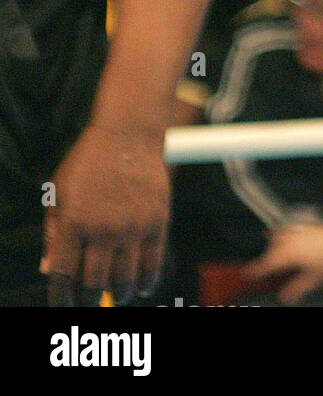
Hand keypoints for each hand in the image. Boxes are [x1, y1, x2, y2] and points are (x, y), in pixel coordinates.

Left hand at [43, 124, 169, 305]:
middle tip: (90, 302)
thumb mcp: (59, 194)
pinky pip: (153, 262)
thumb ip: (52, 233)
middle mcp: (101, 228)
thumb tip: (48, 271)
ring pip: (124, 278)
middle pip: (93, 283)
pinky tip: (143, 287)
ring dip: (118, 293)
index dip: (61, 298)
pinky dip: (148, 281)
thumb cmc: (88, 163)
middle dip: (89, 299)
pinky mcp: (158, 220)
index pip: (62, 276)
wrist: (129, 133)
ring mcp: (132, 225)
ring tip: (118, 294)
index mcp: (72, 223)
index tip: (63, 306)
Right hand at [245, 222, 322, 304]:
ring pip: (280, 235)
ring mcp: (300, 228)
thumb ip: (298, 288)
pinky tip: (287, 232)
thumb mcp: (315, 278)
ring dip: (275, 242)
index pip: (267, 263)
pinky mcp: (309, 222)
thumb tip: (284, 298)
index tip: (246, 274)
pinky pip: (290, 227)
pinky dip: (285, 232)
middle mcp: (290, 238)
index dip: (255, 270)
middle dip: (266, 257)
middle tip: (262, 268)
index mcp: (288, 253)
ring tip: (271, 247)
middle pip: (272, 248)